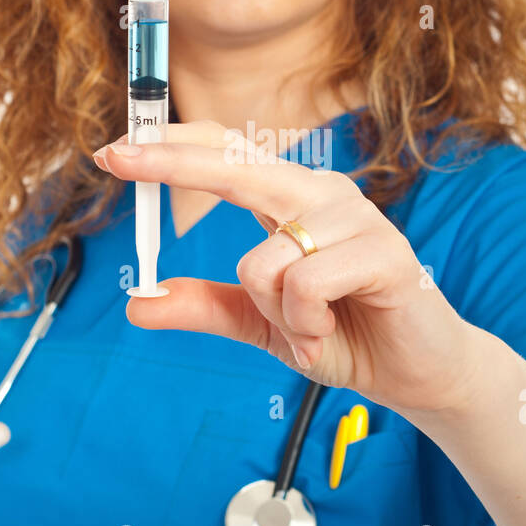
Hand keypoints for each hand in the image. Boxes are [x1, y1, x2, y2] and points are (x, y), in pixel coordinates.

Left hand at [92, 120, 479, 421]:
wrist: (415, 377)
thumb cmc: (344, 335)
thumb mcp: (260, 322)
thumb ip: (205, 306)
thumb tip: (137, 302)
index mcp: (292, 199)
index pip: (228, 154)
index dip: (171, 148)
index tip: (111, 152)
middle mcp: (322, 194)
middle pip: (236, 164)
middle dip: (170, 161)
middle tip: (110, 156)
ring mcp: (356, 218)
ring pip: (263, 258)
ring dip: (275, 315)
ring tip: (310, 333)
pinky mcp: (385, 253)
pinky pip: (303, 284)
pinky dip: (304, 326)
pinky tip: (330, 334)